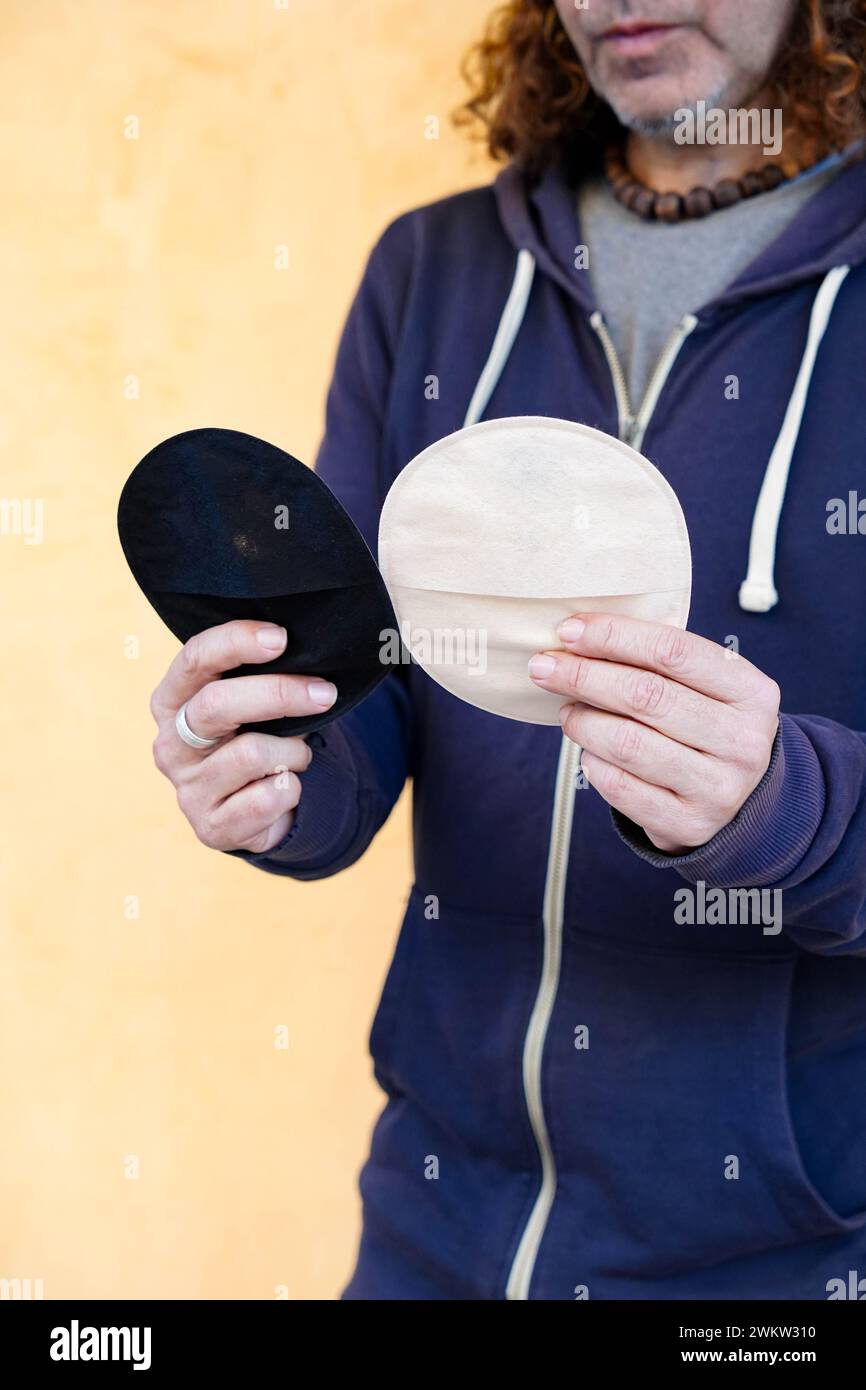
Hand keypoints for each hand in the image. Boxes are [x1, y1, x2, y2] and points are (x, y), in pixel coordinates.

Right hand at [150, 620, 337, 854]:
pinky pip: (267, 798)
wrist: (254, 812)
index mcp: (173, 700)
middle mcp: (171, 743)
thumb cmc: (255, 738)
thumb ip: (259, 677)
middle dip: (279, 694)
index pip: (194, 658)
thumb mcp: (249, 703)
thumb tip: (306, 652)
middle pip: (217, 705)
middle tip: (325, 693)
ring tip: (296, 757)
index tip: (281, 638)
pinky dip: (291, 789)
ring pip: (253, 754)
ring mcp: (187, 789)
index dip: (236, 642)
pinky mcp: (210, 827)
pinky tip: (285, 789)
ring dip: (293, 752)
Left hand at [528, 613, 779, 853]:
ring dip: (582, 721)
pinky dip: (592, 762)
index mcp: (751, 692)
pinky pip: (619, 786)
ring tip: (568, 711)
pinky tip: (588, 751)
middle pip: (644, 695)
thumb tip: (579, 635)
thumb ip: (661, 662)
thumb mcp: (710, 690)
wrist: (743, 805)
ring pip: (626, 743)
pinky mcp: (688, 824)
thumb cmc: (709, 730)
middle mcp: (742, 741)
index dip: (614, 636)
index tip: (570, 630)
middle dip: (583, 675)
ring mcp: (717, 787)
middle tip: (546, 667)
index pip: (673, 650)